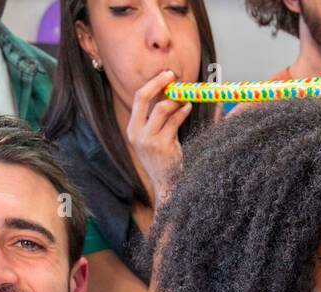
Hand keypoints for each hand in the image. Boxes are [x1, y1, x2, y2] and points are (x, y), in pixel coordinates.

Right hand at [127, 70, 190, 205]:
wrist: (167, 186)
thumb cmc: (163, 162)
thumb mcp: (154, 139)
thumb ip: (157, 120)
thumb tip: (169, 94)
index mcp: (133, 130)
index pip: (138, 99)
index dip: (151, 84)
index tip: (165, 75)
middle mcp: (137, 134)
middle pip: (143, 98)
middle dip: (158, 83)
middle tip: (172, 76)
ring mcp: (148, 140)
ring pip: (161, 109)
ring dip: (175, 100)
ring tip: (185, 98)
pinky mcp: (162, 145)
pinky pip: (174, 121)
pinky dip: (183, 112)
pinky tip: (188, 108)